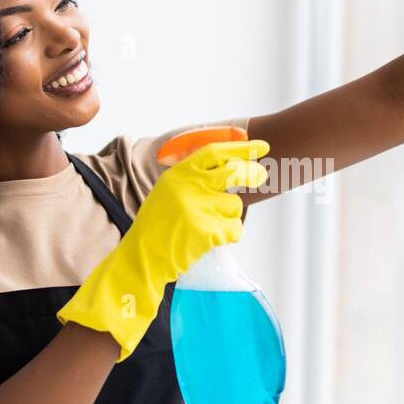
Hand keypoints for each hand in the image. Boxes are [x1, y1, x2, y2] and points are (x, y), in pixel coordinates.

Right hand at [57, 139, 269, 361]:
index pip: (214, 152)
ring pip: (234, 206)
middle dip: (252, 173)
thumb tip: (232, 167)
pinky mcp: (207, 231)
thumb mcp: (169, 191)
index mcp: (178, 174)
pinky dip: (229, 236)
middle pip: (233, 172)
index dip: (239, 148)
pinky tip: (210, 240)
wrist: (143, 256)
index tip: (259, 147)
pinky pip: (234, 229)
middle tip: (261, 175)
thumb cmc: (158, 226)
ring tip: (209, 227)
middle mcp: (189, 187)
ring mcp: (198, 208)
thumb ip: (193, 178)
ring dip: (230, 217)